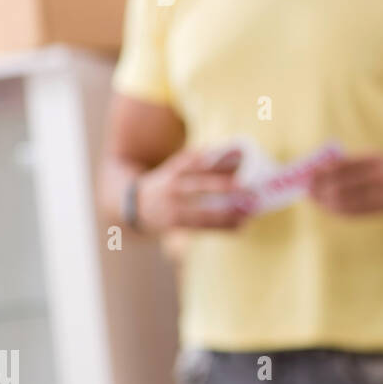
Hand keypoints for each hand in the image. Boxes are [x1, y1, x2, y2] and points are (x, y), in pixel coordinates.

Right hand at [136, 147, 251, 232]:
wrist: (132, 206)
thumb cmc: (169, 183)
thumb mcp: (178, 168)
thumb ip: (202, 161)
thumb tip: (237, 156)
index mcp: (174, 169)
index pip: (196, 162)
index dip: (217, 162)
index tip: (241, 159)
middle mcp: (172, 188)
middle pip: (199, 186)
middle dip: (225, 187)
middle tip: (249, 188)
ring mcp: (172, 208)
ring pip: (203, 212)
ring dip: (229, 213)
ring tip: (250, 210)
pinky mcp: (175, 225)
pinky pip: (203, 227)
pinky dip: (223, 226)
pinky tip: (241, 225)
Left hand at [309, 153, 382, 214]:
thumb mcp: (369, 157)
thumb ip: (347, 163)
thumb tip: (317, 171)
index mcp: (374, 161)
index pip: (342, 168)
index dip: (323, 173)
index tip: (308, 176)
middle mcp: (379, 179)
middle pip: (342, 188)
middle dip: (321, 191)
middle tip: (308, 191)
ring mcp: (381, 196)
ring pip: (347, 203)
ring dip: (327, 203)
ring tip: (315, 200)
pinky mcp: (381, 209)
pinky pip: (355, 213)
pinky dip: (338, 211)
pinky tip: (328, 207)